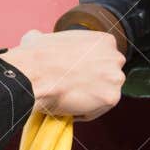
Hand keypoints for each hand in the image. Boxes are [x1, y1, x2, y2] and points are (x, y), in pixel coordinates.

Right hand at [0, 29, 124, 121]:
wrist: (33, 75)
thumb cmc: (38, 57)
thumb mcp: (48, 37)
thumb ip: (55, 42)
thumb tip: (36, 38)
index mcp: (104, 41)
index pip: (103, 58)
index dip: (88, 69)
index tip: (76, 75)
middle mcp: (115, 57)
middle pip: (108, 76)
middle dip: (93, 83)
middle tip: (74, 88)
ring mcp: (115, 78)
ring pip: (104, 94)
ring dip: (88, 99)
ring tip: (68, 99)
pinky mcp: (111, 98)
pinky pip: (97, 110)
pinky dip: (83, 112)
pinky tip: (68, 106)